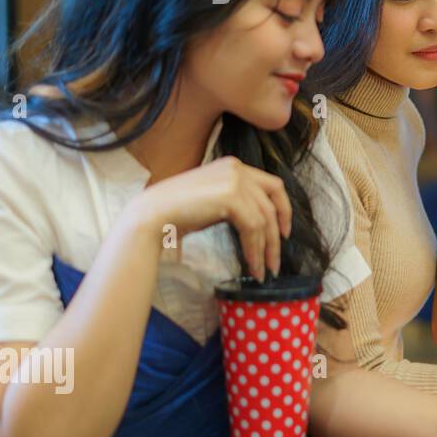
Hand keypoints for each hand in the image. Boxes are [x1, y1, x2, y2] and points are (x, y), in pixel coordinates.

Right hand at [125, 156, 291, 280]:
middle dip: (278, 235)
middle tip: (276, 260)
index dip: (283, 209)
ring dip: (266, 248)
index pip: (272, 185)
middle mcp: (238, 168)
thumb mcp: (215, 200)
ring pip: (264, 219)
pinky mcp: (232, 196)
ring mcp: (236, 180)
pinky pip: (253, 227)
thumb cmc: (178, 213)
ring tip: (264, 270)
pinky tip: (252, 265)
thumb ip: (239, 203)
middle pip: (273, 203)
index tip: (284, 232)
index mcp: (234, 166)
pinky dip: (255, 249)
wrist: (152, 215)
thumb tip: (262, 225)